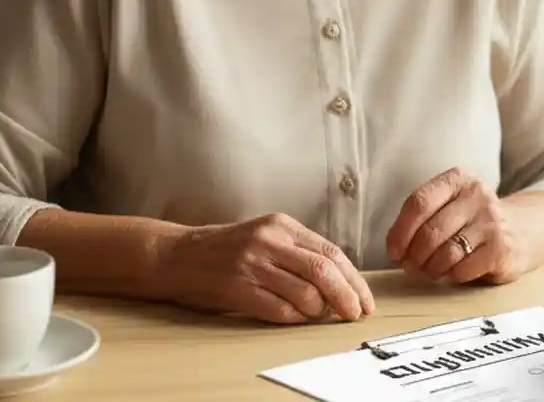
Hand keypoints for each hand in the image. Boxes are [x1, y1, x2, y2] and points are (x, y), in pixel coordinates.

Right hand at [155, 213, 375, 324]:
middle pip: (324, 271)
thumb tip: (341, 282)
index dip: (354, 279)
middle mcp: (269, 241)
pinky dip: (297, 319)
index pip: (331, 252)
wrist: (178, 255)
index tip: (365, 300)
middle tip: (356, 314)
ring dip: (321, 312)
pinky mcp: (238, 289)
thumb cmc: (228, 249)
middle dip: (348, 297)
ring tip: (323, 316)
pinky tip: (299, 319)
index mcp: (282, 225)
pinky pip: (281, 310)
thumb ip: (299, 252)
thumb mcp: (266, 236)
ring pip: (306, 293)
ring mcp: (253, 264)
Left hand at [386, 168, 543, 284]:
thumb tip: (395, 248)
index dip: (400, 231)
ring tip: (430, 272)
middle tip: (411, 268)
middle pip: (430, 231)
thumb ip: (424, 217)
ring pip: (445, 253)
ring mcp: (492, 221)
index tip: (394, 252)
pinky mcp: (502, 248)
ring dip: (430, 269)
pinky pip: (463, 269)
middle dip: (414, 256)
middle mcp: (477, 195)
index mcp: (458, 179)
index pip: (419, 202)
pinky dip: (451, 276)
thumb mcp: (452, 205)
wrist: (526, 229)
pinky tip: (453, 273)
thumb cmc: (475, 221)